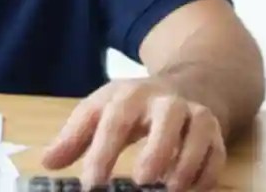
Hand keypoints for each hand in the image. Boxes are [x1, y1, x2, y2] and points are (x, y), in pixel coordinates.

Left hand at [41, 77, 225, 190]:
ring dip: (185, 164)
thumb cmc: (132, 105)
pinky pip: (217, 153)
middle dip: (156, 150)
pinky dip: (206, 174)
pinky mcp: (216, 131)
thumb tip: (47, 163)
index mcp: (130, 95)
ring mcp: (195, 114)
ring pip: (199, 134)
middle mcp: (166, 102)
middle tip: (141, 180)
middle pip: (166, 120)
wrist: (184, 84)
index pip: (115, 121)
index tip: (91, 182)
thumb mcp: (100, 111)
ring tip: (168, 189)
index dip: (102, 151)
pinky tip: (190, 190)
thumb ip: (74, 138)